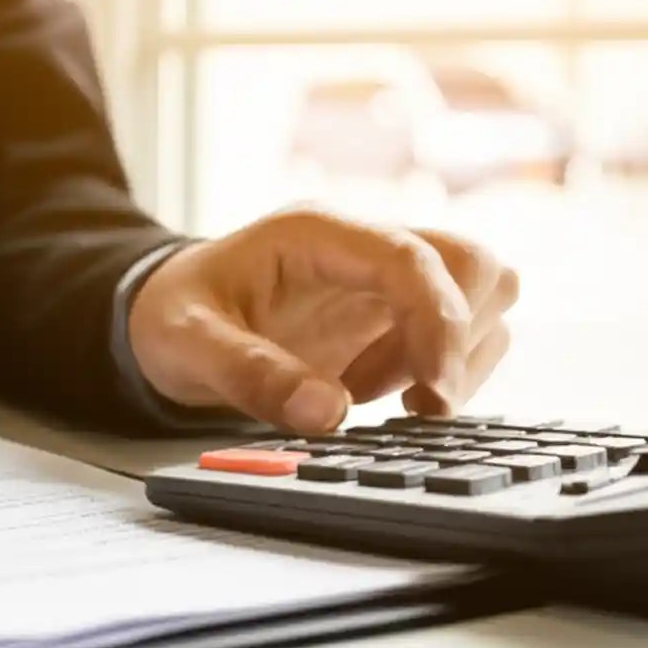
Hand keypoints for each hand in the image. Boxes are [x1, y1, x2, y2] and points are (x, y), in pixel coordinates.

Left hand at [128, 209, 518, 433]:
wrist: (164, 316)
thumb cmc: (174, 316)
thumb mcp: (185, 344)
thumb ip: (248, 374)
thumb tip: (328, 414)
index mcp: (316, 233)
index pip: (412, 258)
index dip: (439, 323)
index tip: (434, 394)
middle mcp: (363, 248)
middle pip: (474, 265)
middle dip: (460, 339)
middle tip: (407, 401)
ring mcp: (383, 282)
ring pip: (484, 300)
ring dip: (449, 359)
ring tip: (363, 392)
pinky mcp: (391, 317)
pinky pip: (460, 336)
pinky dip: (436, 373)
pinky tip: (366, 393)